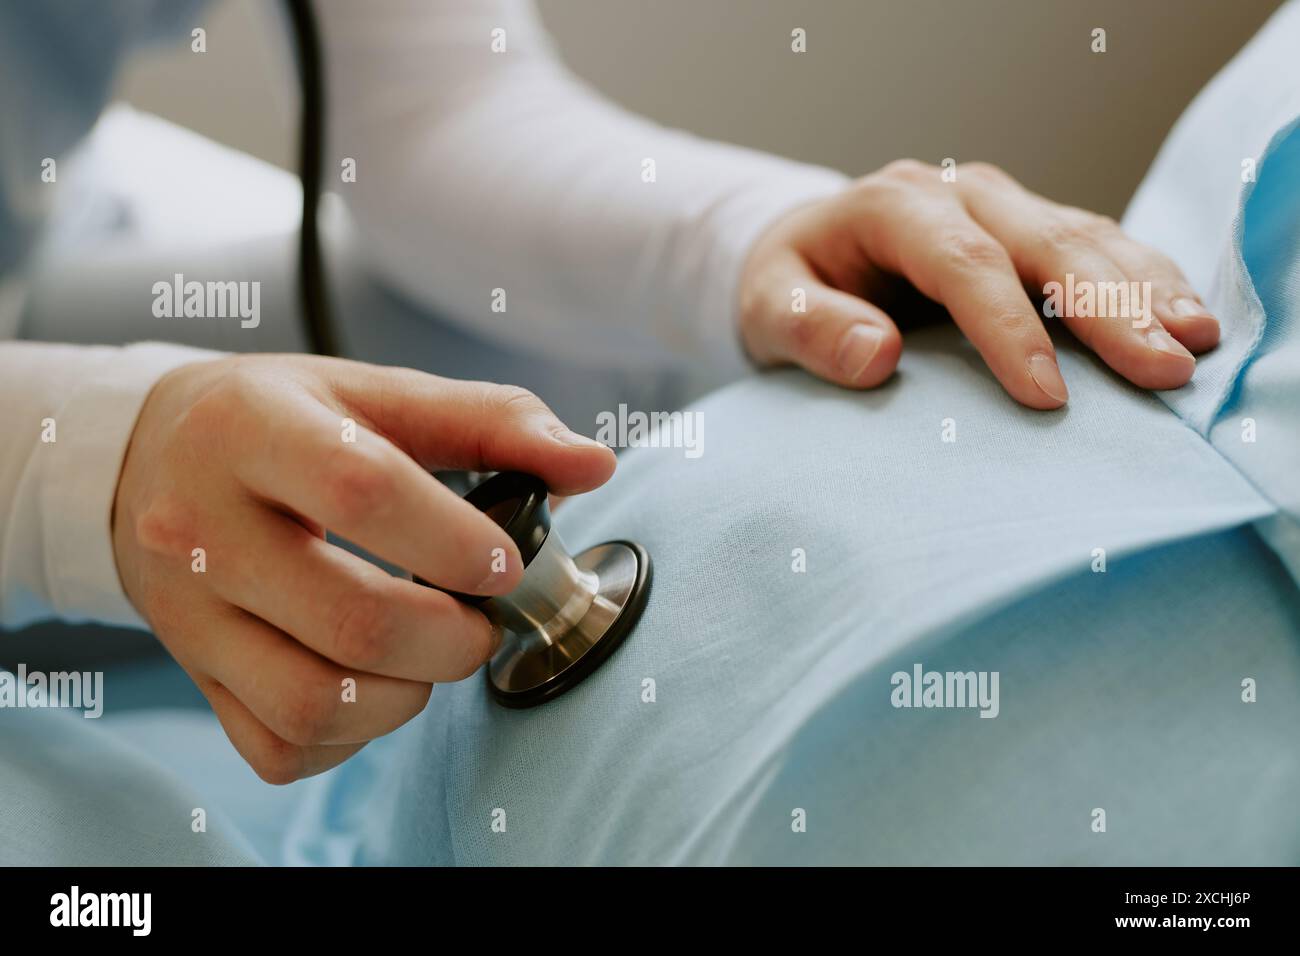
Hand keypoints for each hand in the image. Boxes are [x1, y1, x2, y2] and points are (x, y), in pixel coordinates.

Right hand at [111, 354, 614, 782]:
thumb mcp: (379, 393)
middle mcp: (203, 525)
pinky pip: (282, 745)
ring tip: (431, 652)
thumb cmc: (288, 421)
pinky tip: (374, 683)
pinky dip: (352, 736)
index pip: (361, 490)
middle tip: (479, 619)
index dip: (455, 541)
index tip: (504, 562)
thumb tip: (596, 465)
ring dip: (409, 695)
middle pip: (351, 619)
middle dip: (453, 638)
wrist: (152, 458)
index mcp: (251, 429)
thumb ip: (494, 420)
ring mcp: (189, 612)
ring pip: (314, 702)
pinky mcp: (192, 674)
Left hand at [738, 160, 1219, 408]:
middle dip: (1108, 308)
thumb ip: (808, 328)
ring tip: (1194, 345)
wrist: (808, 253)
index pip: (963, 262)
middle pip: (1045, 244)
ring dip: (1145, 292)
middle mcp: (961, 193)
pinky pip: (1102, 246)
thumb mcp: (769, 307)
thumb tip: (875, 355)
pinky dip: (1148, 280)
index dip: (1008, 328)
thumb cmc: (789, 286)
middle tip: (1163, 371)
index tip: (1046, 396)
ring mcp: (1004, 206)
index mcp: (894, 205)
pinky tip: (1187, 318)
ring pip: (1088, 239)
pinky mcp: (1033, 229)